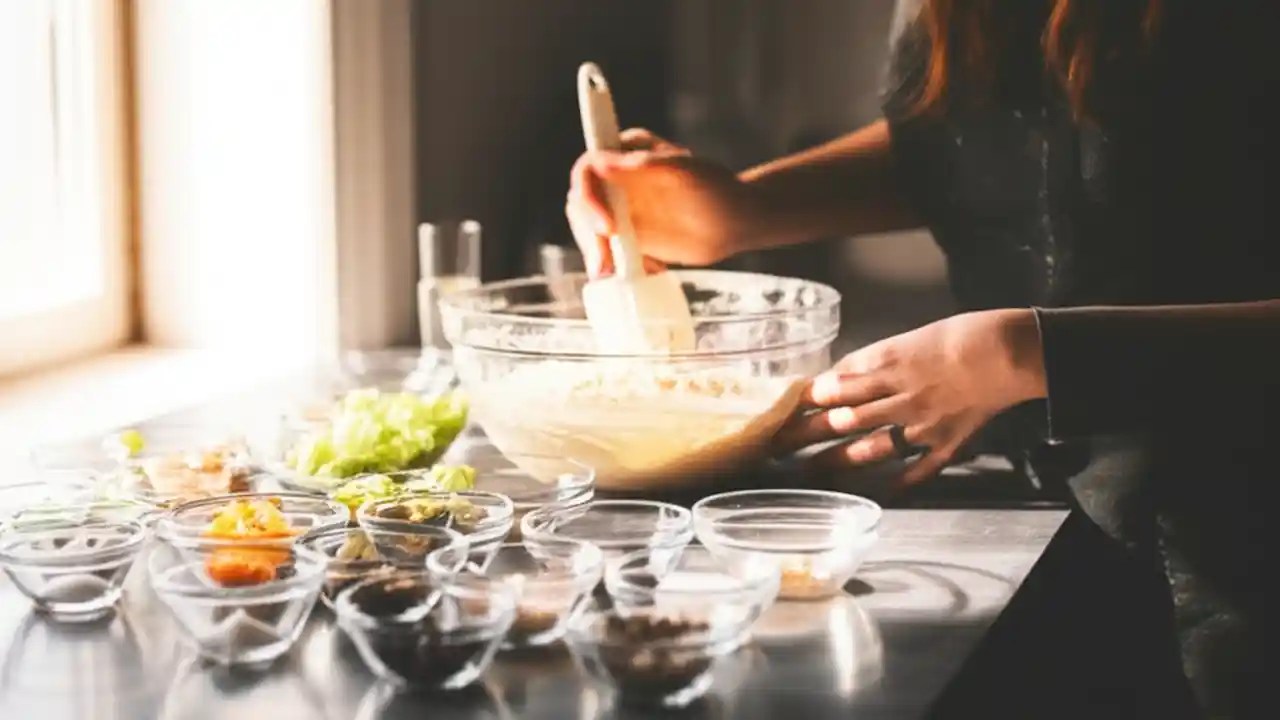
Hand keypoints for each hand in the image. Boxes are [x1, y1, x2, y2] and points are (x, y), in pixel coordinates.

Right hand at [566, 128, 755, 276]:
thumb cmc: (718, 190)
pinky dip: (617, 266)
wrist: (739, 222)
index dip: (588, 198)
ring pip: (589, 231)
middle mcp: (617, 179)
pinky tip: (647, 271)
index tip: (607, 228)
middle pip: (581, 205)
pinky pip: (608, 251)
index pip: (587, 170)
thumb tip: (599, 162)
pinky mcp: (629, 235)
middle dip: (589, 236)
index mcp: (626, 153)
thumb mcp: (686, 173)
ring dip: (597, 255)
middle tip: (606, 266)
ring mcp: (621, 208)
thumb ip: (645, 166)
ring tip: (619, 276)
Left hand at [774, 309, 1045, 485]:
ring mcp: (921, 424)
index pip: (834, 386)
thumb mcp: (910, 338)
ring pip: (870, 447)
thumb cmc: (963, 333)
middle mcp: (896, 397)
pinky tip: (885, 494)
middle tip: (774, 445)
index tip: (778, 409)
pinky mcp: (946, 442)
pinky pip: (920, 468)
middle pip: (841, 418)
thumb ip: (874, 361)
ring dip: (836, 460)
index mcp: (887, 365)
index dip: (804, 401)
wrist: (1008, 350)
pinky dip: (902, 482)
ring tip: (808, 470)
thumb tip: (840, 376)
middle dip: (805, 433)